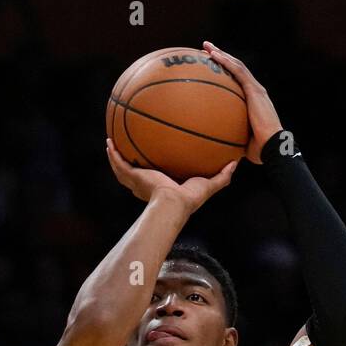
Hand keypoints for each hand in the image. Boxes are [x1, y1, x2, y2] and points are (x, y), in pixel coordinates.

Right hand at [106, 138, 235, 212]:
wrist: (173, 203)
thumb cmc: (189, 199)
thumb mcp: (209, 184)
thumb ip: (222, 175)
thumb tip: (236, 163)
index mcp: (162, 188)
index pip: (155, 178)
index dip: (152, 170)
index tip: (152, 161)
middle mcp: (146, 185)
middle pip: (134, 173)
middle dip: (130, 163)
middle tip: (128, 150)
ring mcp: (137, 182)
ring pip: (122, 168)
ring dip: (116, 157)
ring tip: (111, 143)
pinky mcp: (132, 177)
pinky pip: (119, 163)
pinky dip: (113, 154)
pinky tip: (109, 141)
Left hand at [202, 41, 283, 163]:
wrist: (272, 147)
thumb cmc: (259, 150)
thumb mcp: (241, 141)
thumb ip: (230, 137)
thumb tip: (216, 145)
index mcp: (254, 101)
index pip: (238, 81)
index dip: (226, 71)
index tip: (212, 66)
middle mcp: (256, 91)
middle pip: (236, 69)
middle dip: (221, 57)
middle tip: (207, 49)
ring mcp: (256, 89)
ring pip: (236, 65)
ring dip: (221, 54)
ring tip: (207, 46)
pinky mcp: (254, 90)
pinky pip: (238, 71)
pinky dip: (225, 61)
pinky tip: (213, 55)